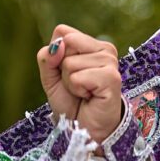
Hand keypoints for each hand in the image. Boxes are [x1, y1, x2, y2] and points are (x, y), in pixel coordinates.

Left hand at [37, 24, 123, 145]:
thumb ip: (47, 57)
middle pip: (66, 43)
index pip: (62, 31)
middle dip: (62, 68)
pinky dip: (77, 90)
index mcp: (92, 44)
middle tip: (76, 85)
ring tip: (83, 92)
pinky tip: (90, 97)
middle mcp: (105, 49)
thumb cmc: (71, 102)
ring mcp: (110, 62)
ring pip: (70, 63)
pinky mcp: (112, 78)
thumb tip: (59, 44)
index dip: (56, 55)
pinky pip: (78, 77)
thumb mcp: (50, 77)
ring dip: (70, 83)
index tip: (67, 73)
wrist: (83, 128)